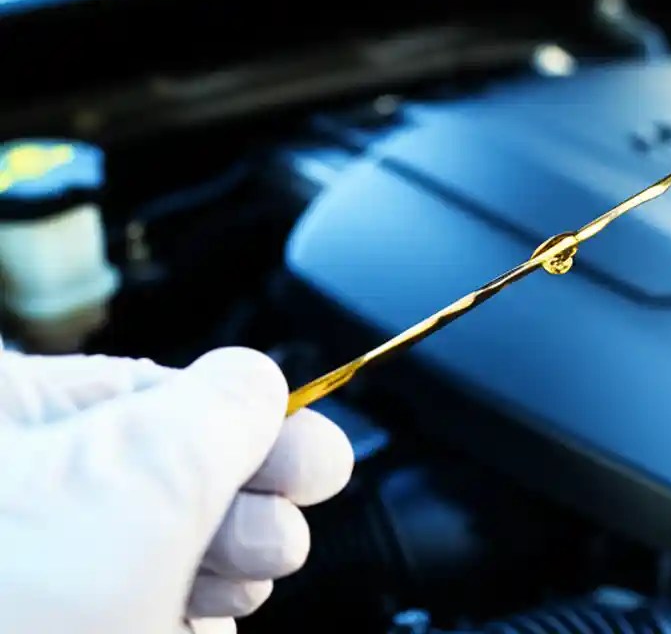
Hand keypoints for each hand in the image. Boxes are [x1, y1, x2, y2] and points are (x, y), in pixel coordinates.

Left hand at [0, 347, 354, 633]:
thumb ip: (221, 408)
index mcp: (14, 415)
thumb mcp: (143, 475)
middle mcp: (25, 492)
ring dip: (226, 570)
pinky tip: (199, 623)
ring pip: (171, 553)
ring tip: (232, 588)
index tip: (315, 462)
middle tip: (268, 543)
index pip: (160, 394)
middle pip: (175, 476)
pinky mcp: (67, 625)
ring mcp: (46, 574)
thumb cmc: (11, 603)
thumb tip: (259, 386)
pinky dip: (192, 618)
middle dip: (244, 506)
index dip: (251, 424)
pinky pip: (158, 610)